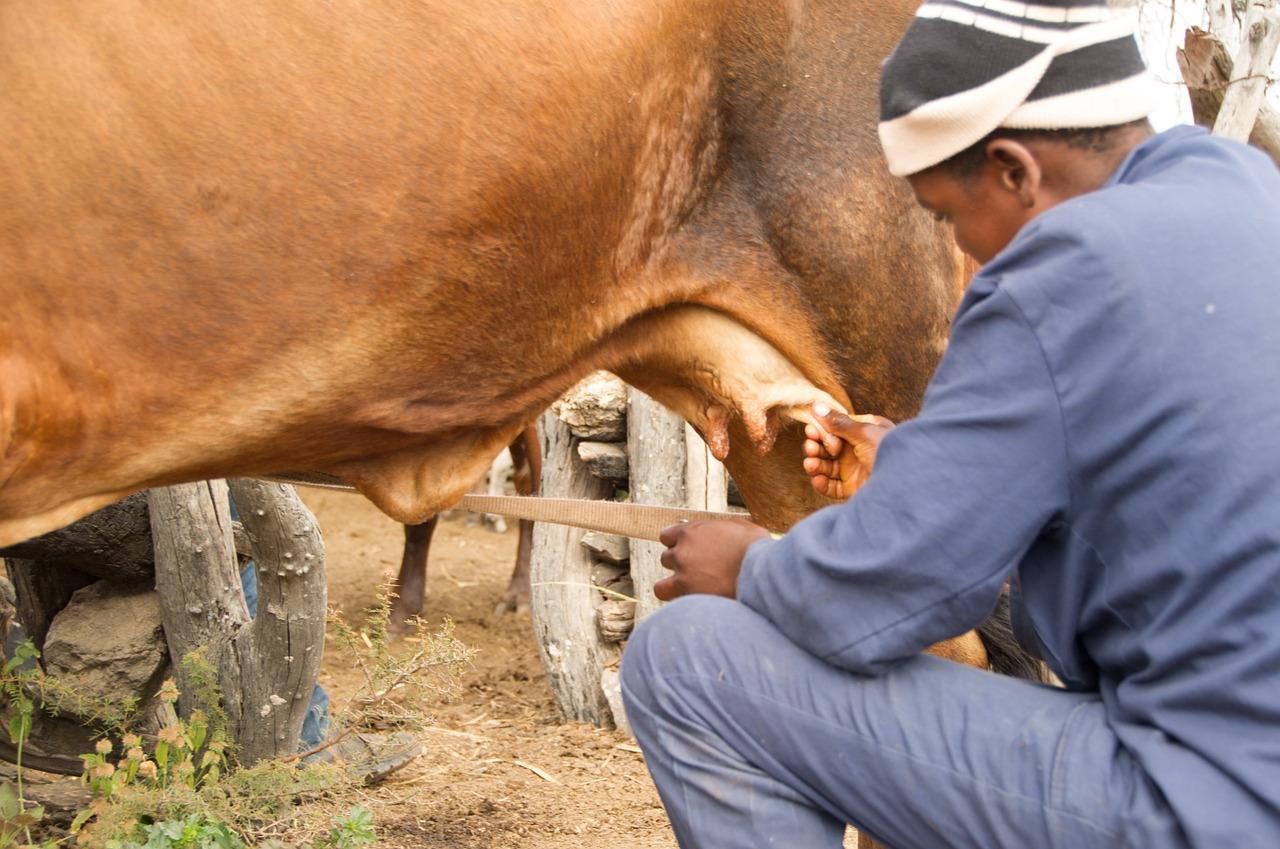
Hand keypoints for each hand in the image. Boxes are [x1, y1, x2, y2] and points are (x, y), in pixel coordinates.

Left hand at [653, 518, 770, 601]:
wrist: (761, 574)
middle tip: (698, 573)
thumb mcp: (742, 529)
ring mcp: (682, 574)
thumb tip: (726, 532)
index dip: (678, 544)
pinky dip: (680, 603)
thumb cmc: (757, 550)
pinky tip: (695, 604)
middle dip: (680, 566)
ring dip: (674, 588)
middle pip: (666, 559)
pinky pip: (670, 601)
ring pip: (662, 585)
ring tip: (692, 593)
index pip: (667, 536)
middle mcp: (682, 551)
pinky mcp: (687, 595)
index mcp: (692, 531)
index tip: (688, 551)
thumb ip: (724, 529)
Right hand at [803, 405, 894, 499]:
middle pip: (827, 447)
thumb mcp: (864, 433)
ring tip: (811, 464)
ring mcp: (855, 469)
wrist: (905, 485)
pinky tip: (818, 479)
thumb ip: (839, 422)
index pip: (835, 428)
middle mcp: (858, 449)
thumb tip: (816, 406)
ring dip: (815, 464)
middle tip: (811, 448)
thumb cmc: (889, 452)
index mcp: (865, 431)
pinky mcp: (853, 488)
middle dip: (815, 447)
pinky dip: (822, 483)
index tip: (812, 432)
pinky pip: (832, 486)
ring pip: (827, 466)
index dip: (822, 430)